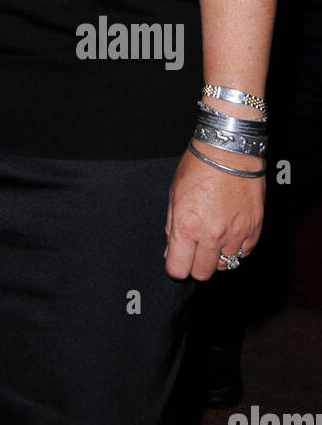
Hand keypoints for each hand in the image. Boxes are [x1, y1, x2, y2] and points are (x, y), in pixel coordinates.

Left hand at [164, 147, 262, 280]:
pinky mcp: (253, 229)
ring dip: (217, 257)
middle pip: (202, 273)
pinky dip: (236, 249)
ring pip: (226, 265)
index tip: (177, 261)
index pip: (178, 268)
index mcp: (186, 226)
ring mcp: (235, 234)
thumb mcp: (174, 194)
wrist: (229, 151)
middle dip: (195, 265)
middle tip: (194, 251)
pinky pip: (244, 253)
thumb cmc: (198, 166)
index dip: (175, 267)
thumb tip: (171, 250)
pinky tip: (230, 233)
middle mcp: (211, 235)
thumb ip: (172, 226)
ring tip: (213, 238)